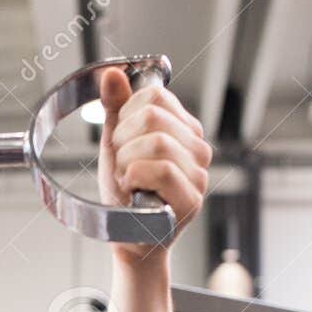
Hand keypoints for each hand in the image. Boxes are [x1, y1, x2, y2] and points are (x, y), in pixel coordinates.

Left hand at [96, 67, 210, 260]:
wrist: (127, 238)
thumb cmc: (126, 194)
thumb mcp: (116, 145)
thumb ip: (116, 109)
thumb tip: (112, 73)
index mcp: (184, 129)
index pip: (154, 97)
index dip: (125, 115)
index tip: (121, 141)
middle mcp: (199, 148)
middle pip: (152, 117)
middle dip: (122, 141)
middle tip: (121, 165)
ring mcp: (199, 174)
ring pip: (157, 142)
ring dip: (126, 162)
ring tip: (127, 180)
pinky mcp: (192, 200)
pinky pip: (161, 170)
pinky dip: (135, 177)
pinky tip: (133, 190)